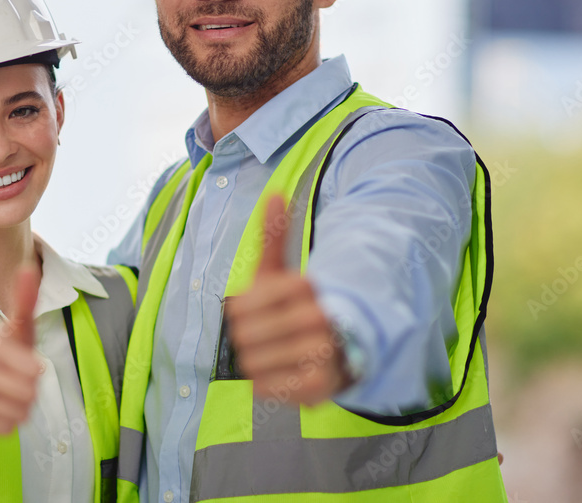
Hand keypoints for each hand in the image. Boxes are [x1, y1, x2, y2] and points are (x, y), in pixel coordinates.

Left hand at [225, 195, 352, 404]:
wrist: (340, 351)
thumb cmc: (299, 307)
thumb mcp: (283, 271)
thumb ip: (275, 236)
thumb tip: (273, 193)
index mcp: (304, 286)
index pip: (242, 305)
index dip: (241, 310)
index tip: (253, 309)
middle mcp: (318, 318)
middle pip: (244, 335)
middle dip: (247, 337)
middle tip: (263, 335)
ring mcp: (322, 354)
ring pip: (253, 363)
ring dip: (255, 361)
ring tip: (274, 353)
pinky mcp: (320, 388)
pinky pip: (267, 388)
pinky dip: (266, 383)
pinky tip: (281, 372)